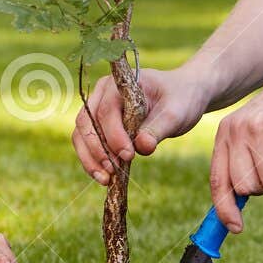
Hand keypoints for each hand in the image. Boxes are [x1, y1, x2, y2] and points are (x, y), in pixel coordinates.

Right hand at [71, 66, 211, 185]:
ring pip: (81, 134)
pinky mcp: (98, 124)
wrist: (181, 95)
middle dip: (97, 149)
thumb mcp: (177, 112)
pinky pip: (86, 142)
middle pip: (86, 122)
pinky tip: (105, 177)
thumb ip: (158, 128)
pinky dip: (92, 160)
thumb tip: (142, 147)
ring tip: (106, 179)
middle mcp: (103, 92)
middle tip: (113, 170)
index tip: (129, 155)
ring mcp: (97, 107)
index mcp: (121, 83)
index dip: (114, 135)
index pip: (108, 109)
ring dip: (90, 158)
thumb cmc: (179, 99)